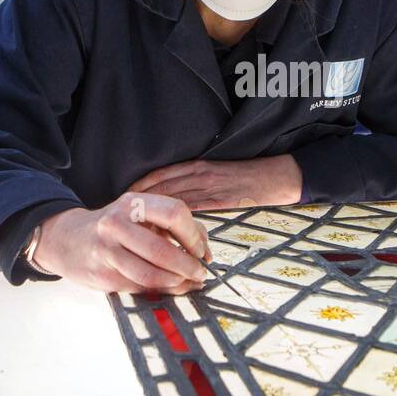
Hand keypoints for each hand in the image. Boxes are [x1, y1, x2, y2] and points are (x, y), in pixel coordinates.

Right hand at [32, 192, 210, 295]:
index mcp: (133, 203)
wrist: (68, 240)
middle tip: (200, 274)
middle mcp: (117, 224)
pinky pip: (139, 288)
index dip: (193, 236)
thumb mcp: (141, 215)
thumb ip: (175, 228)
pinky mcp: (103, 276)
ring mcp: (107, 251)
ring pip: (150, 275)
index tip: (201, 251)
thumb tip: (205, 252)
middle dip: (188, 267)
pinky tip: (168, 287)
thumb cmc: (116, 227)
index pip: (174, 214)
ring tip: (187, 283)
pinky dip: (160, 291)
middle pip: (162, 250)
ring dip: (176, 283)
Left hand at [127, 155, 302, 210]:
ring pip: (172, 197)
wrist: (277, 176)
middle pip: (160, 185)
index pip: (161, 175)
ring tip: (132, 223)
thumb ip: (198, 186)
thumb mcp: (219, 176)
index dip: (140, 187)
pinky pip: (192, 209)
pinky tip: (162, 230)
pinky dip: (174, 220)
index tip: (123, 198)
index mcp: (198, 165)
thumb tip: (177, 203)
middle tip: (119, 212)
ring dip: (151, 210)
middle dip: (137, 199)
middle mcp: (199, 173)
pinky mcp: (220, 199)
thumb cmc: (250, 177)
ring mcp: (209, 185)